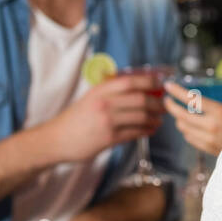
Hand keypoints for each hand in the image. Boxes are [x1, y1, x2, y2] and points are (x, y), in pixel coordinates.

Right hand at [41, 73, 165, 164]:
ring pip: (141, 117)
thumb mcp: (89, 98)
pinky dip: (147, 130)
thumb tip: (136, 86)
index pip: (130, 81)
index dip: (149, 81)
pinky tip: (151, 129)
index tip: (161, 83)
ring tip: (160, 119)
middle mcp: (103, 104)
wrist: (56, 139)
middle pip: (140, 99)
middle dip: (157, 102)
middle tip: (165, 105)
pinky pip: (135, 133)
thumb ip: (109, 91)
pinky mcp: (109, 138)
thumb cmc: (75, 118)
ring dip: (155, 118)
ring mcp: (107, 122)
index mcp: (99, 91)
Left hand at [163, 81, 221, 156]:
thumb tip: (194, 99)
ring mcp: (208, 139)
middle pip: (181, 115)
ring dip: (179, 119)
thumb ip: (212, 106)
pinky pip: (189, 138)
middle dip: (171, 106)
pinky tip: (190, 127)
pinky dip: (187, 131)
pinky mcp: (208, 148)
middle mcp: (211, 126)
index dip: (177, 91)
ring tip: (179, 114)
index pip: (192, 99)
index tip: (168, 86)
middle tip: (168, 100)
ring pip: (183, 127)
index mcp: (219, 112)